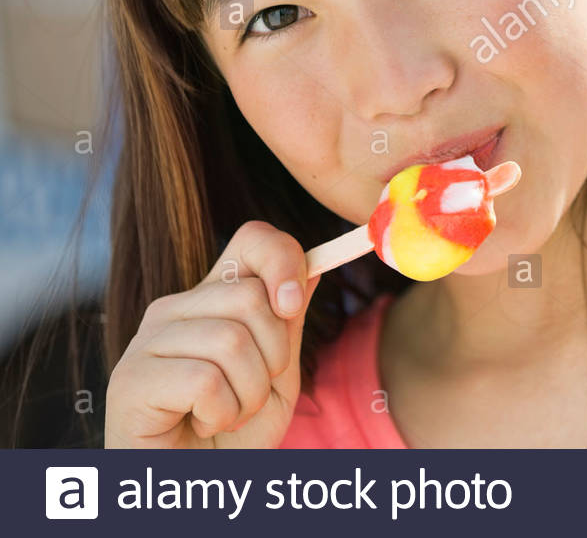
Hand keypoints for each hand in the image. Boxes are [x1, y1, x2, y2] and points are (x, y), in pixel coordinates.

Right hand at [105, 221, 319, 447]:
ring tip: (226, 414)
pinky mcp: (130, 379)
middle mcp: (173, 309)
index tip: (294, 304)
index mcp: (211, 299)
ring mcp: (146, 342)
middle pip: (251, 296)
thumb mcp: (278, 375)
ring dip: (248, 393)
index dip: (285, 258)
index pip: (252, 240)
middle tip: (251, 393)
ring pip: (231, 340)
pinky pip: (205, 380)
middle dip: (274, 355)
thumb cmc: (235, 436)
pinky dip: (222, 412)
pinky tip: (202, 424)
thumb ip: (288, 323)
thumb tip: (314, 267)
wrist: (196, 488)